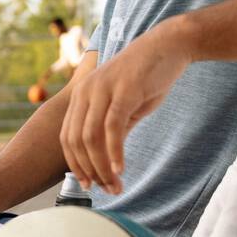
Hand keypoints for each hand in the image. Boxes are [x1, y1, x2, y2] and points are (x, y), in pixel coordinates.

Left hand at [60, 17, 194, 194]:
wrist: (168, 46)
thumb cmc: (146, 77)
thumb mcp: (125, 108)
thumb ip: (112, 131)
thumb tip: (106, 161)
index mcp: (80, 96)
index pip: (68, 138)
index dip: (76, 164)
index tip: (88, 185)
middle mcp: (85, 92)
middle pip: (76, 141)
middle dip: (89, 170)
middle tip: (105, 190)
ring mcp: (102, 90)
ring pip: (91, 137)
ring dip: (102, 167)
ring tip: (115, 185)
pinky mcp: (122, 90)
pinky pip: (112, 127)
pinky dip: (114, 152)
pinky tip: (120, 168)